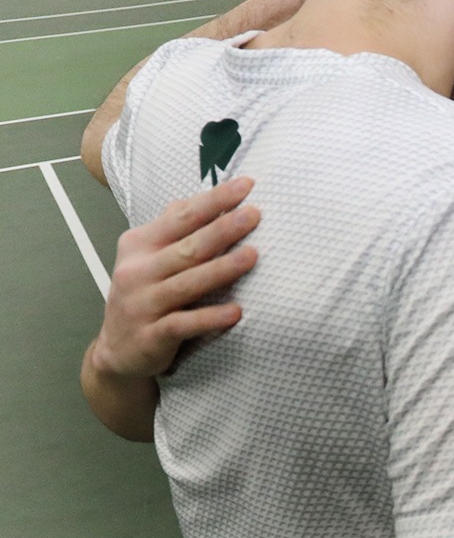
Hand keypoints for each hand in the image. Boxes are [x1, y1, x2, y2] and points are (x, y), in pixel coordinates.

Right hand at [92, 178, 260, 382]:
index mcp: (139, 245)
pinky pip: (184, 323)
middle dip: (222, 229)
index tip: (246, 185)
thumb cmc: (144, 295)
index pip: (180, 217)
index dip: (213, 200)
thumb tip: (202, 197)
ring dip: (221, 269)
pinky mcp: (151, 335)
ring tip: (253, 256)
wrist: (116, 352)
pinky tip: (236, 311)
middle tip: (254, 215)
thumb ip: (172, 228)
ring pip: (187, 283)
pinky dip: (210, 317)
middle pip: (187, 247)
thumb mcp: (148, 257)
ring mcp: (142, 304)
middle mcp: (137, 271)